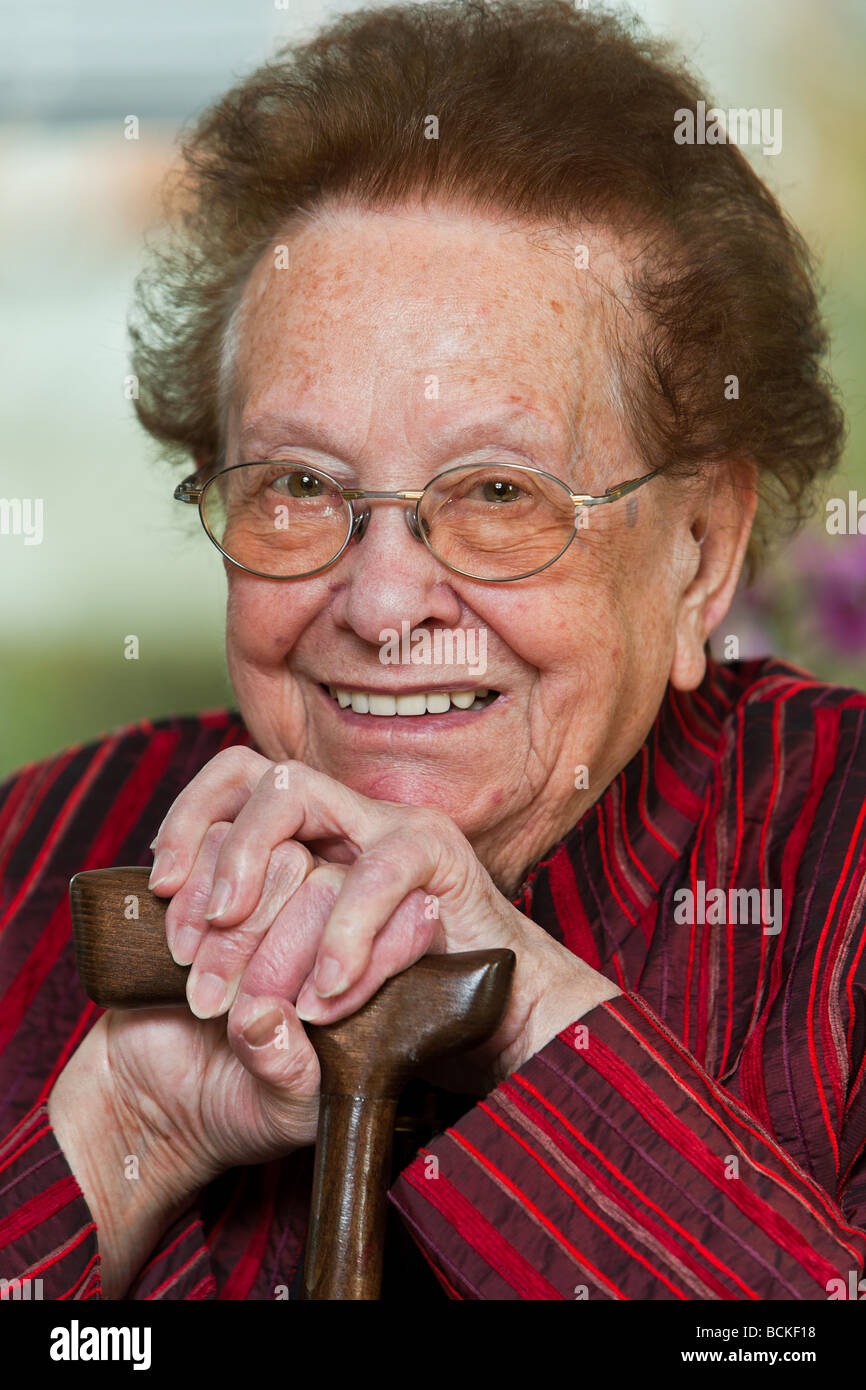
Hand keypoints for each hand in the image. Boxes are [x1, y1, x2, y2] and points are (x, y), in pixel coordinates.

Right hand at [50, 830, 443, 1294]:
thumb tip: (264, 1017)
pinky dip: (196, 898)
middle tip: (235, 1012)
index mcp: (370, 972)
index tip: (313, 1012)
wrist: (157, 1093)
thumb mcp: (278, 1110)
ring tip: (203, 999)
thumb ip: (286, 1071)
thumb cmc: (240, 1103)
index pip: (394, 926)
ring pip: (280, 857)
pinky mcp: (222, 870)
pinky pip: (220, 843)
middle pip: (331, 887)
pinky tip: (180, 951)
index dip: (360, 958)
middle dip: (279, 955)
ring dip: (234, 932)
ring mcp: (279, 887)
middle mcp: (335, 919)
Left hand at [150, 748, 621, 1089]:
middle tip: (192, 943)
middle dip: (212, 854)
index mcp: (316, 837)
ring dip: (254, 870)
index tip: (159, 893)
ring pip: (298, 797)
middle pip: (258, 779)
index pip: (237, 783)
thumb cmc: (394, 1008)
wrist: (495, 1027)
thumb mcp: (299, 989)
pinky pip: (377, 873)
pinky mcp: (439, 856)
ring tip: (247, 965)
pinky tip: (325, 994)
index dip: (187, 823)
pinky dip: (343, 935)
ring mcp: (393, 826)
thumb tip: (185, 948)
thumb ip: (251, 962)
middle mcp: (350, 817)